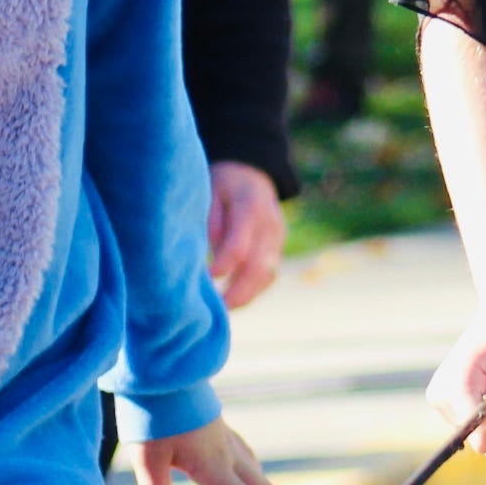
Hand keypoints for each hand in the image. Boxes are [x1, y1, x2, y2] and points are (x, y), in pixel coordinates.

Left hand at [206, 162, 287, 308]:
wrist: (253, 173)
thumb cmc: (224, 183)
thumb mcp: (212, 190)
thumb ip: (212, 219)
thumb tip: (210, 250)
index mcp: (251, 206)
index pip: (240, 244)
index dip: (224, 264)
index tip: (207, 278)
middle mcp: (270, 225)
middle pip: (259, 266)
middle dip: (238, 291)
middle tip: (218, 309)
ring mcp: (278, 238)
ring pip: (268, 274)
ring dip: (247, 296)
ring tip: (225, 311)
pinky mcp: (278, 248)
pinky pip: (270, 275)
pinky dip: (254, 291)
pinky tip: (236, 301)